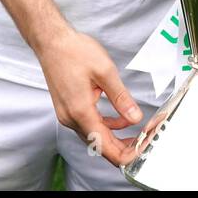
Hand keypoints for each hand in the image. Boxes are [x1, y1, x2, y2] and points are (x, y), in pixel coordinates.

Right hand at [36, 28, 142, 167]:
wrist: (51, 42)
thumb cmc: (74, 52)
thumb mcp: (105, 71)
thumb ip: (121, 98)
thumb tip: (135, 118)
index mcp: (80, 112)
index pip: (104, 146)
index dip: (124, 155)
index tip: (141, 152)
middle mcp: (71, 118)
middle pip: (100, 145)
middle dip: (124, 148)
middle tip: (146, 142)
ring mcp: (68, 115)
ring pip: (95, 136)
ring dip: (116, 138)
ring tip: (138, 133)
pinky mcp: (68, 109)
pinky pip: (90, 125)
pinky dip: (107, 126)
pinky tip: (121, 119)